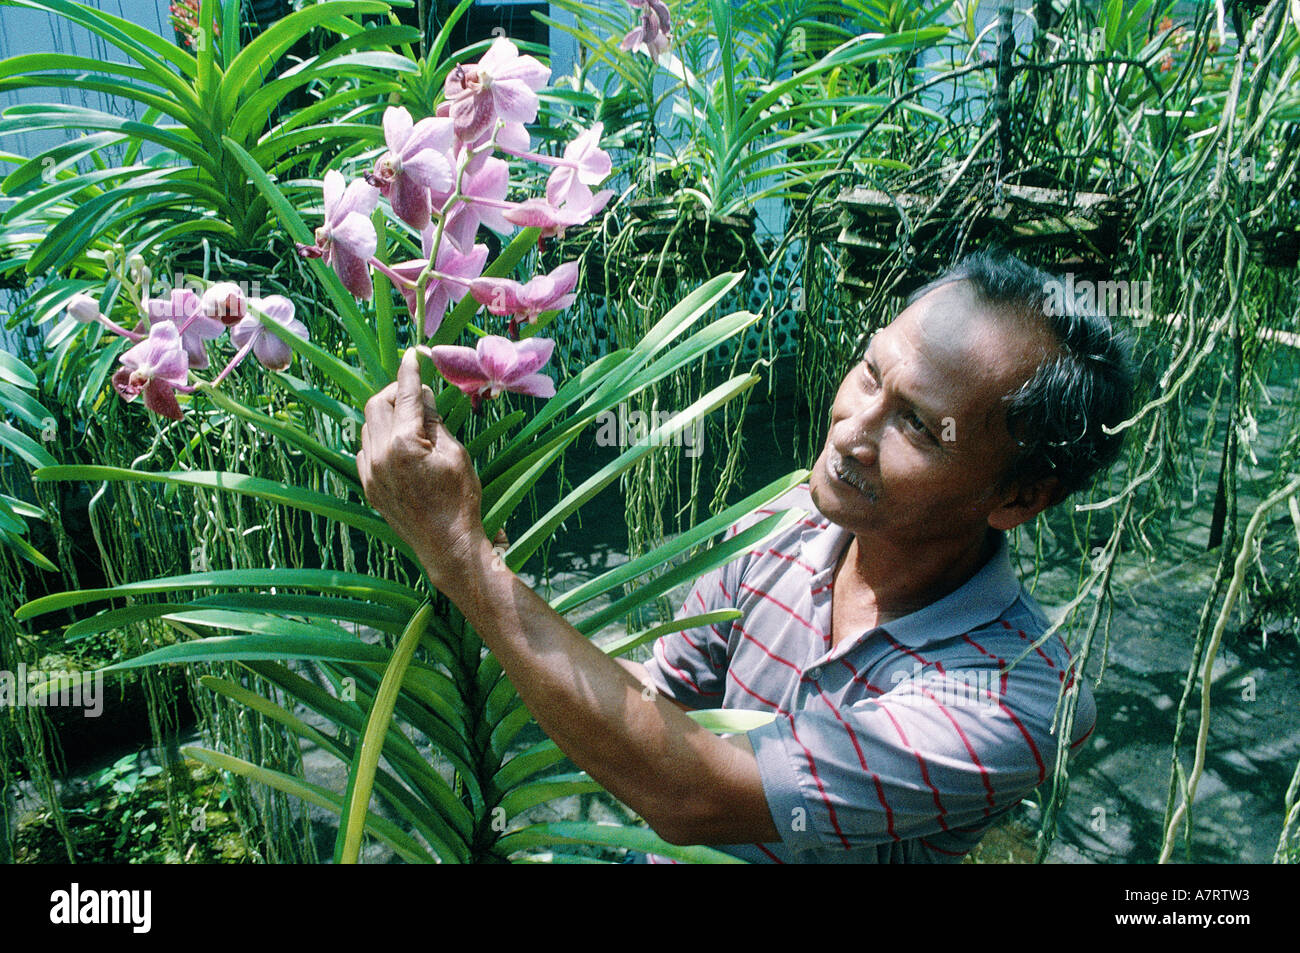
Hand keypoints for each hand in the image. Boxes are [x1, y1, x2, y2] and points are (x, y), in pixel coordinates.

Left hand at [356, 348, 488, 585]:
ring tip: (410, 421)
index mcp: (403, 443)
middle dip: (394, 393)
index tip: (412, 354)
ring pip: (367, 426)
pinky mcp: (368, 485)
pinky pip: (365, 449)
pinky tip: (399, 444)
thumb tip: (422, 397)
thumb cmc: (459, 499)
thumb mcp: (455, 453)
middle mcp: (379, 455)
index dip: (409, 372)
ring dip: (385, 416)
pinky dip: (378, 438)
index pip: (404, 395)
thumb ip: (434, 421)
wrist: (446, 544)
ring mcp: (369, 472)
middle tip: (416, 394)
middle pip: (375, 405)